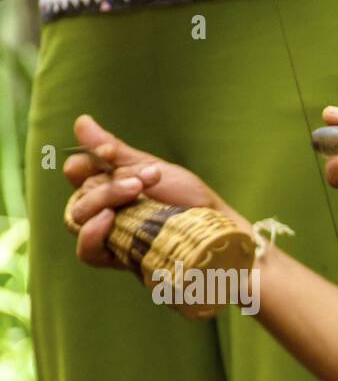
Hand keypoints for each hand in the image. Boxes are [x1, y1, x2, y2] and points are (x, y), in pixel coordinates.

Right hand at [64, 115, 235, 268]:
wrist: (217, 229)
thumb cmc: (188, 199)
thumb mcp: (153, 169)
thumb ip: (116, 152)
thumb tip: (81, 121)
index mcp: (108, 186)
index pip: (76, 170)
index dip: (86, 159)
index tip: (110, 153)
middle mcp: (103, 210)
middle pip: (80, 192)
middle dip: (110, 181)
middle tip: (145, 178)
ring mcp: (109, 235)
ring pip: (79, 216)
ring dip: (105, 198)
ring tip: (137, 191)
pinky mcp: (118, 259)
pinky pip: (87, 252)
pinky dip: (92, 233)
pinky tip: (109, 219)